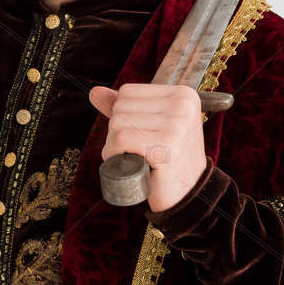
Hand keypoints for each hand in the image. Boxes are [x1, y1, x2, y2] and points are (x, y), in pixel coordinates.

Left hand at [88, 83, 207, 211]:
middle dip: (119, 132)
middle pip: (120, 107)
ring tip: (137, 158)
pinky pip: (120, 140)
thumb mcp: (151, 125)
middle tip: (140, 150)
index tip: (144, 135)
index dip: (123, 117)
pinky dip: (114, 155)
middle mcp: (182, 104)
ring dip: (116, 146)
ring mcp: (176, 124)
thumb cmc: (169, 159)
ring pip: (117, 124)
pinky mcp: (166, 145)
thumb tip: (94, 92)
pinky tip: (129, 164)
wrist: (188, 193)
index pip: (127, 92)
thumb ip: (126, 107)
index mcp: (182, 94)